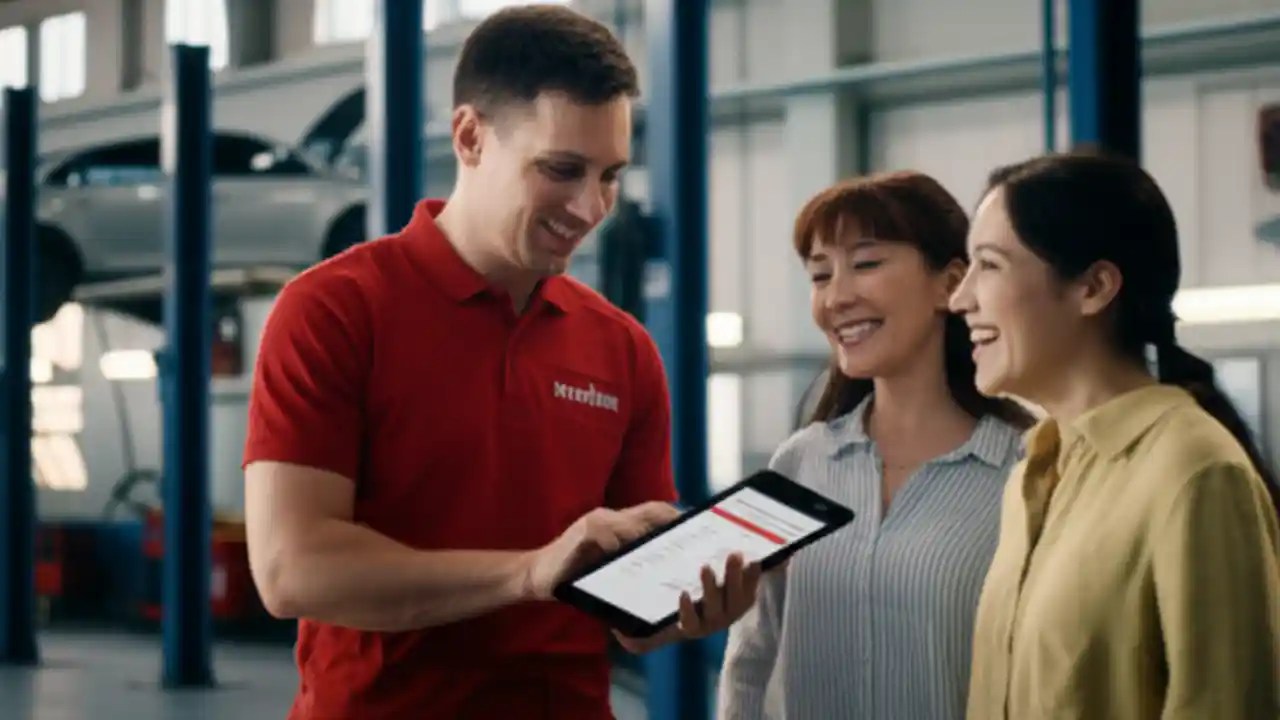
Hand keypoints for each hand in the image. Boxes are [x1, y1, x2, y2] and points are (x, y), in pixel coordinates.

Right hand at [520, 501, 679, 600]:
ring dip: (650, 539)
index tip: (698, 529)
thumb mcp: (606, 562)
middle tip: (693, 541)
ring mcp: (594, 522)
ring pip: (631, 525)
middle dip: (672, 524)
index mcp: (616, 522)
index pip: (653, 511)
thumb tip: (664, 564)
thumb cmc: (575, 572)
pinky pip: (606, 536)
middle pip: (649, 513)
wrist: (535, 574)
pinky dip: (619, 546)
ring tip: (670, 555)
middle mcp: (608, 516)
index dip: (676, 517)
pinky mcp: (582, 534)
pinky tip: (630, 562)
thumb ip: (629, 556)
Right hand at [613, 552, 762, 653]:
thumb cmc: (674, 612)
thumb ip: (640, 634)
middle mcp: (712, 623)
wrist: (700, 602)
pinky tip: (755, 559)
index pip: (690, 624)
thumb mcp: (657, 625)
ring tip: (733, 555)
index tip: (683, 594)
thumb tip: (619, 633)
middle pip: (716, 609)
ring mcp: (731, 612)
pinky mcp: (745, 601)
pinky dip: (754, 576)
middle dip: (711, 588)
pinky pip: (752, 590)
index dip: (688, 612)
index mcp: (691, 626)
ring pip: (737, 599)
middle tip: (705, 567)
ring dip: (735, 578)